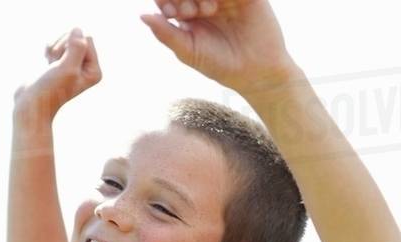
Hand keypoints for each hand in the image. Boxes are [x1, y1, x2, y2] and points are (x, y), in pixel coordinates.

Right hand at [14, 28, 101, 125]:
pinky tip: (46, 64)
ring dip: (53, 50)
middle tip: (54, 67)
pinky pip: (55, 43)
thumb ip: (76, 48)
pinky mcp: (60, 60)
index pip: (87, 39)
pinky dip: (47, 51)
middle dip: (61, 48)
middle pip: (76, 36)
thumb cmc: (51, 89)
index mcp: (94, 70)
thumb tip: (78, 29)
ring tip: (50, 67)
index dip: (70, 47)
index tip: (63, 66)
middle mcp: (86, 66)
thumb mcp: (67, 69)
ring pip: (64, 38)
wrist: (31, 102)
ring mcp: (73, 62)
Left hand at [140, 0, 297, 94]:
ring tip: (209, 9)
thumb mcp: (189, 51)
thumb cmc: (221, 65)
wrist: (258, 74)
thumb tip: (142, 15)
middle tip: (191, 12)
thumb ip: (166, 33)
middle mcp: (205, 0)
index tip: (172, 12)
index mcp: (188, 13)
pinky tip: (218, 5)